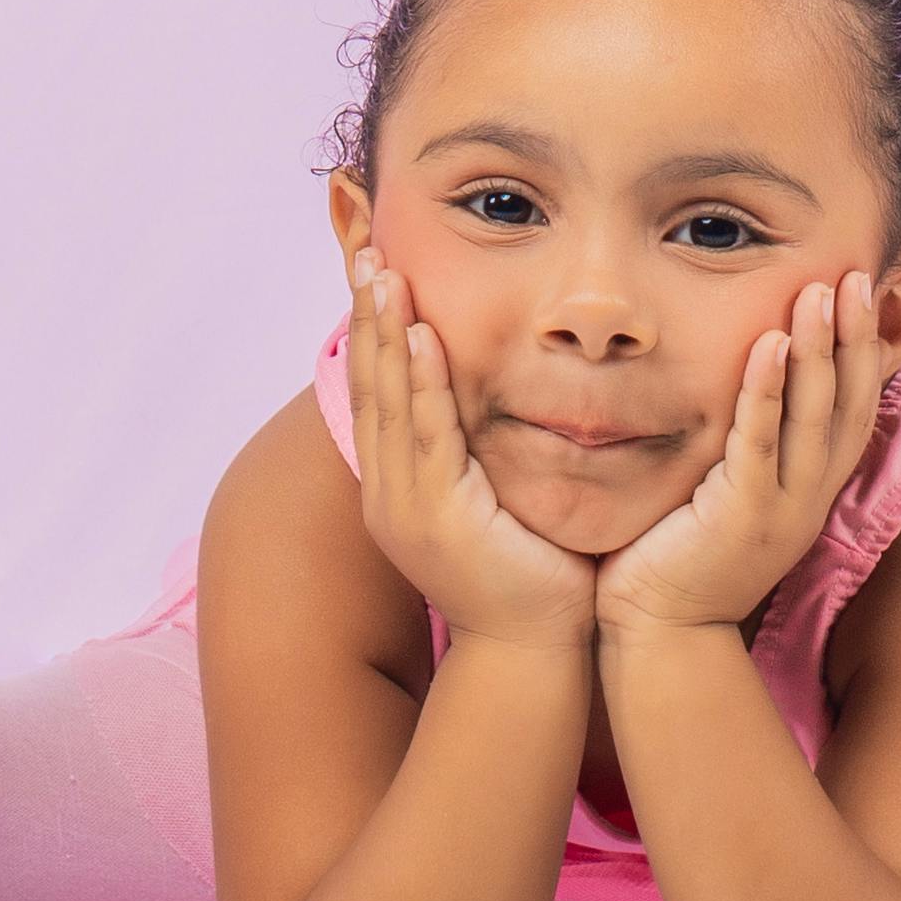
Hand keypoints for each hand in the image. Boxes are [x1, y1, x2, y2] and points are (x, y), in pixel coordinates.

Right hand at [344, 250, 599, 655]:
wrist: (534, 651)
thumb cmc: (529, 575)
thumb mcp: (494, 499)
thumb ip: (480, 451)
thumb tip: (491, 395)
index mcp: (397, 486)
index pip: (378, 390)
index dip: (374, 329)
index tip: (376, 270)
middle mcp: (389, 491)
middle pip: (370, 385)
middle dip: (367, 316)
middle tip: (366, 249)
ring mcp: (406, 505)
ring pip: (390, 402)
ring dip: (386, 334)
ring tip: (382, 274)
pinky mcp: (438, 517)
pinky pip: (428, 437)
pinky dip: (424, 384)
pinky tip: (422, 338)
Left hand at [594, 272, 889, 641]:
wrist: (660, 635)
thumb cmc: (680, 558)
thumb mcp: (730, 495)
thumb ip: (748, 448)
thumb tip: (749, 391)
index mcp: (811, 491)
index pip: (854, 409)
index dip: (864, 350)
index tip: (861, 292)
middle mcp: (810, 497)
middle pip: (848, 403)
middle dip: (853, 336)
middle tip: (852, 274)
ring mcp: (781, 508)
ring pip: (814, 416)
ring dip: (819, 349)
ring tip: (819, 291)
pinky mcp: (741, 516)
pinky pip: (760, 442)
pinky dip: (767, 391)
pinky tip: (769, 344)